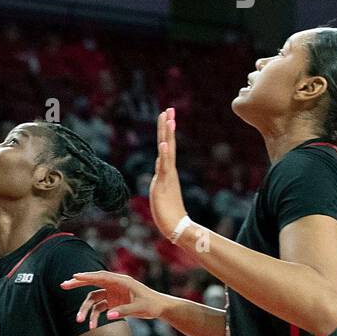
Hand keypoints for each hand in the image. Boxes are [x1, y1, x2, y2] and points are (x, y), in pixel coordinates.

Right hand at [60, 270, 168, 329]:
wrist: (160, 308)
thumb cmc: (152, 304)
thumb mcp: (139, 308)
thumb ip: (123, 311)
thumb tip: (108, 316)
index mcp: (121, 281)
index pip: (101, 276)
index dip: (87, 276)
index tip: (74, 276)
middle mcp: (115, 285)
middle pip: (92, 283)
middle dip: (77, 284)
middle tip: (63, 285)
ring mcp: (113, 294)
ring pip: (94, 299)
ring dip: (86, 309)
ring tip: (78, 320)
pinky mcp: (113, 302)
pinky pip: (100, 308)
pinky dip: (95, 316)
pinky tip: (92, 326)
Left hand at [149, 108, 188, 241]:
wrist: (176, 226)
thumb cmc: (168, 211)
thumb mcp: (160, 190)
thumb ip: (161, 178)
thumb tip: (161, 169)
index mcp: (167, 171)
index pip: (166, 146)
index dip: (166, 131)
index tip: (167, 115)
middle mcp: (168, 170)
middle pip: (168, 143)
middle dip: (168, 126)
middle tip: (169, 109)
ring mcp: (167, 176)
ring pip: (167, 151)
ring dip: (167, 134)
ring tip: (168, 119)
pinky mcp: (164, 183)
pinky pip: (164, 166)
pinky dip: (164, 154)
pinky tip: (164, 143)